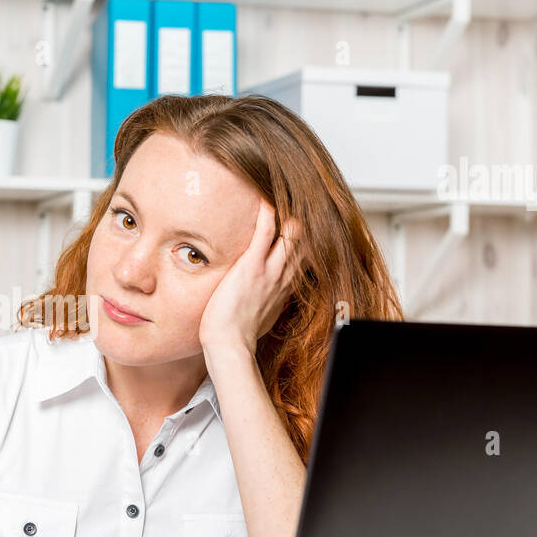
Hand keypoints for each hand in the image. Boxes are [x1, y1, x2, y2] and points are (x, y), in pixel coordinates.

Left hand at [198, 202, 301, 351]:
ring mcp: (270, 270)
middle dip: (303, 220)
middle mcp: (283, 276)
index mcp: (285, 287)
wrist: (229, 345)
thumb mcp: (263, 316)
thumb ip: (267, 302)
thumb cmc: (238, 335)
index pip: (304, 256)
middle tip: (296, 198)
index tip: (302, 223)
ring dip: (288, 212)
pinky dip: (267, 212)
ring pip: (293, 233)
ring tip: (282, 191)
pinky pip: (265, 231)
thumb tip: (263, 302)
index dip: (306, 238)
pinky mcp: (252, 266)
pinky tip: (265, 197)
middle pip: (305, 240)